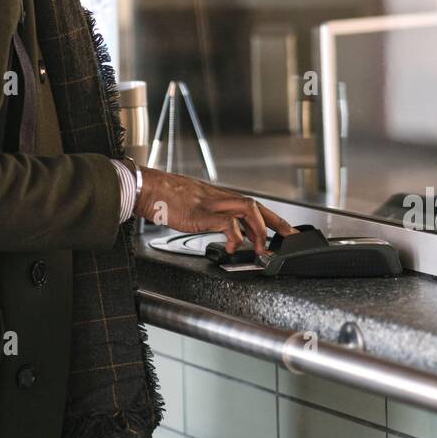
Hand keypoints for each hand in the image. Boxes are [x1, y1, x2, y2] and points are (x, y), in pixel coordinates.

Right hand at [135, 167, 299, 253]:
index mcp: (219, 197)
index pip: (253, 206)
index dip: (272, 218)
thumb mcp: (195, 207)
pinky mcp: (202, 213)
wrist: (148, 188)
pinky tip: (231, 247)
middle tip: (288, 239)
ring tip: (261, 249)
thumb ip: (212, 217)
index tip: (286, 231)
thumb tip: (227, 233)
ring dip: (258, 230)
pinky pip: (226, 222)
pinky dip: (234, 236)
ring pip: (247, 209)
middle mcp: (220, 198)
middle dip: (276, 223)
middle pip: (256, 206)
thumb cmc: (166, 197)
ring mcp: (212, 204)